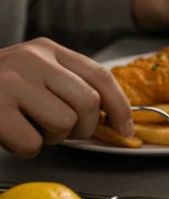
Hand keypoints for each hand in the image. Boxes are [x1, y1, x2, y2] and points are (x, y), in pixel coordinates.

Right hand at [0, 39, 132, 157]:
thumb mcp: (34, 75)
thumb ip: (69, 87)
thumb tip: (112, 117)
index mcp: (47, 50)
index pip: (101, 76)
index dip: (120, 106)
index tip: (127, 127)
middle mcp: (31, 60)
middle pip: (88, 103)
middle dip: (83, 128)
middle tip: (61, 132)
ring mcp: (11, 82)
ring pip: (64, 124)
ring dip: (50, 139)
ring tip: (28, 128)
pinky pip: (32, 143)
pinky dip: (25, 149)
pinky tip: (9, 134)